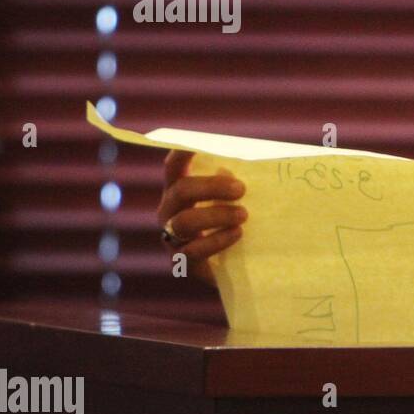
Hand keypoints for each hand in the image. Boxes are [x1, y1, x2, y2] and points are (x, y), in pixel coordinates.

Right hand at [156, 150, 246, 287]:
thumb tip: (234, 169)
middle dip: (211, 187)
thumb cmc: (235, 225)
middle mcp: (170, 211)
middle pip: (181, 191)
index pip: (173, 167)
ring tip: (243, 215)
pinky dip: (217, 240)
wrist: (236, 270)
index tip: (195, 143)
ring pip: (184, 221)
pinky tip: (237, 234)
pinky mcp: (181, 262)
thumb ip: (233, 185)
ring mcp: (172, 237)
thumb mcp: (235, 202)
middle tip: (241, 189)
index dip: (181, 154)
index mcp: (180, 192)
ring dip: (216, 215)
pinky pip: (193, 250)